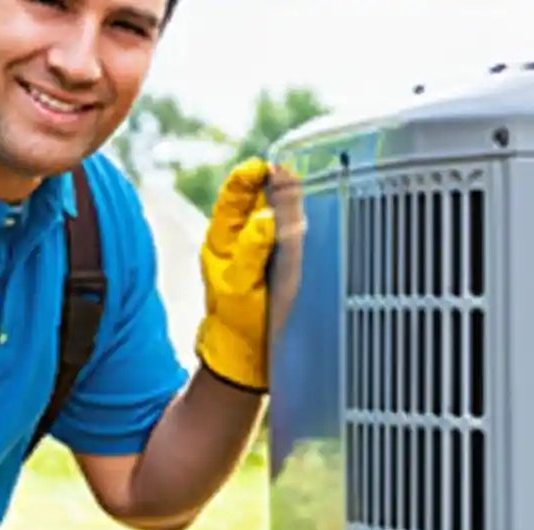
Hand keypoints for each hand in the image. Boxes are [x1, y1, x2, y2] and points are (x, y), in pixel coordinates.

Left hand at [195, 158, 306, 391]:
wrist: (247, 359)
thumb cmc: (239, 323)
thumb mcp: (242, 287)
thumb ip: (252, 251)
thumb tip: (267, 218)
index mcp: (221, 242)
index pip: (233, 197)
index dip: (248, 178)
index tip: (267, 167)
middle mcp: (238, 242)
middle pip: (256, 199)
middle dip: (273, 183)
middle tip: (292, 172)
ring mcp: (259, 252)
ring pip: (274, 213)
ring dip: (288, 200)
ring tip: (303, 186)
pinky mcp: (278, 265)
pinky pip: (287, 235)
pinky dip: (297, 222)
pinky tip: (311, 216)